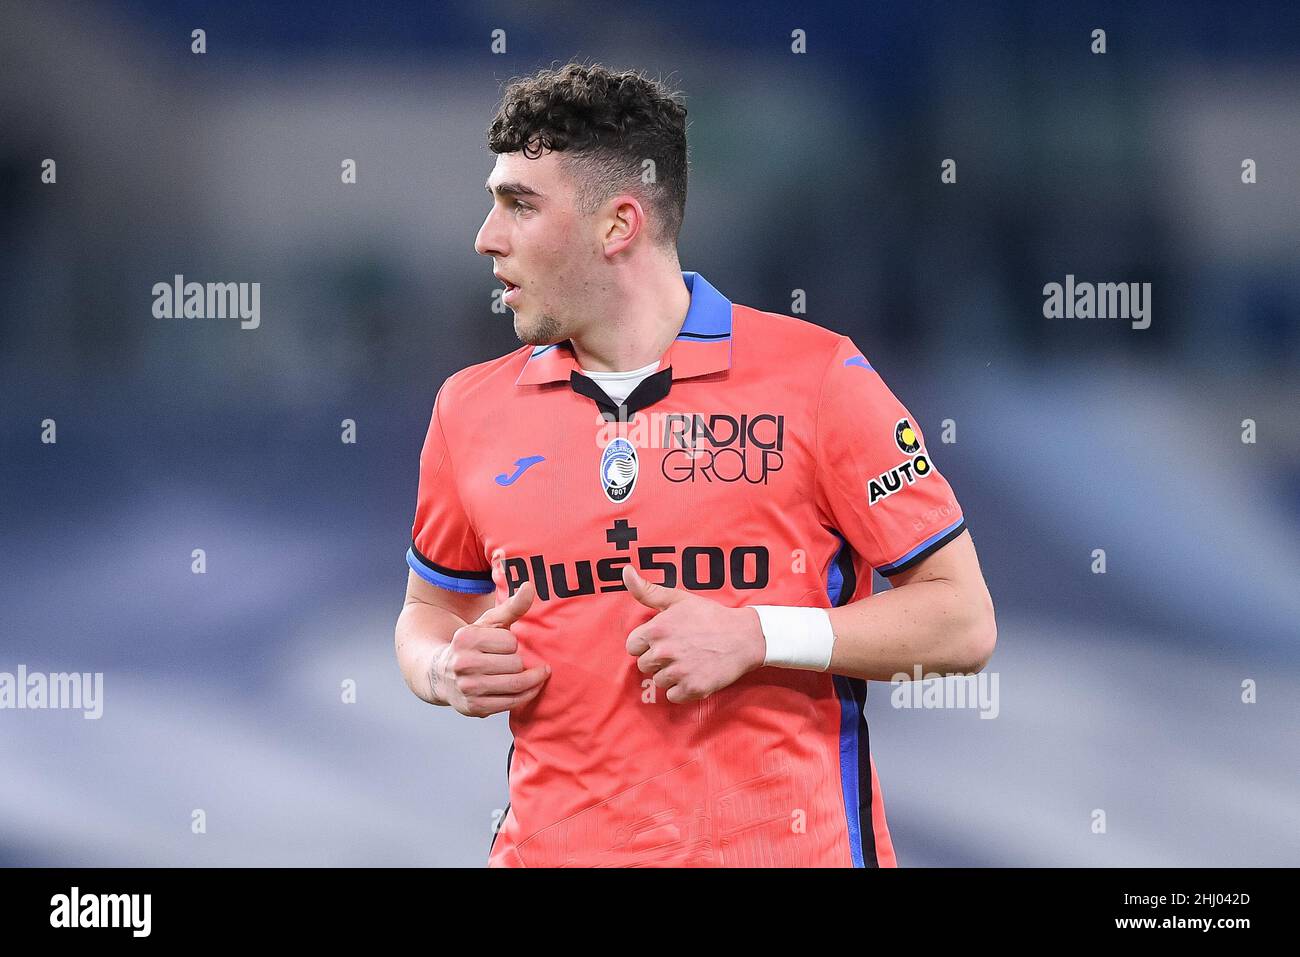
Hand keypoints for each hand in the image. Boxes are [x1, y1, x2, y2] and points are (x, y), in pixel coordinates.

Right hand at [437, 581, 549, 717]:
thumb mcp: (488, 623)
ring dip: (532, 680)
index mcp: (466, 639)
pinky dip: (526, 695)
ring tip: (538, 674)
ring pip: (516, 684)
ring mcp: (468, 688)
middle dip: (520, 662)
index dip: (512, 643)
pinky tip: (530, 688)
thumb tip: (531, 586)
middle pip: (515, 664)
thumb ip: (512, 606)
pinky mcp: (474, 707)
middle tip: (515, 661)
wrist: (440, 675)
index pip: (510, 642)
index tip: (506, 646)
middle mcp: (463, 664)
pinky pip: (511, 703)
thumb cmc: (472, 646)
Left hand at [622, 565, 765, 702]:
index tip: (663, 640)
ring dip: (670, 675)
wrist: (744, 637)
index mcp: (657, 630)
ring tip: (689, 661)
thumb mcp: (678, 598)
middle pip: (644, 666)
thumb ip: (647, 590)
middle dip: (658, 660)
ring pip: (658, 681)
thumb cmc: (709, 616)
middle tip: (680, 650)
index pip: (632, 646)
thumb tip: (625, 571)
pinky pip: (673, 696)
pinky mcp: (692, 689)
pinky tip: (694, 674)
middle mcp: (664, 652)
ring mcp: (678, 672)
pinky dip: (682, 689)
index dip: (646, 644)